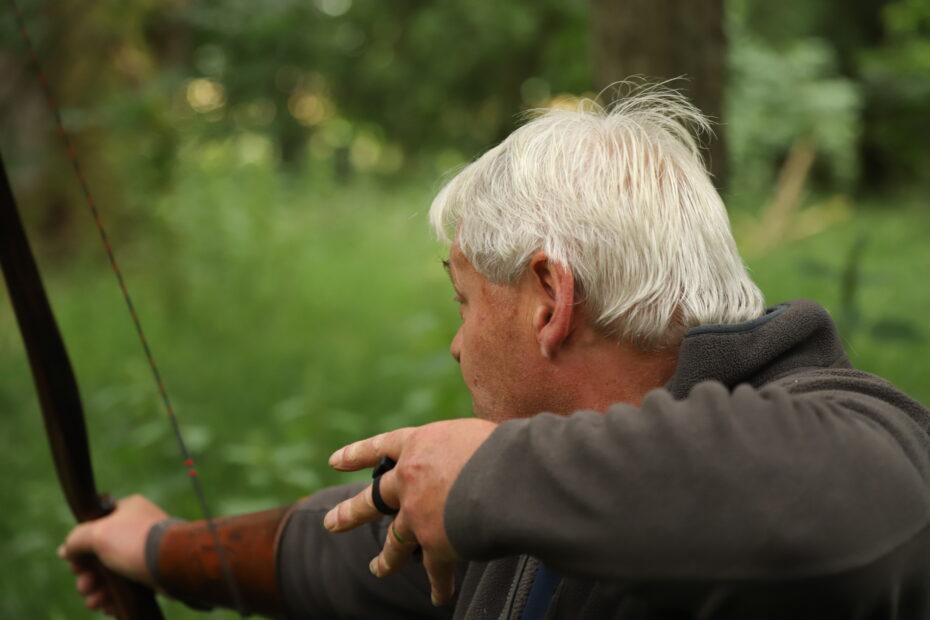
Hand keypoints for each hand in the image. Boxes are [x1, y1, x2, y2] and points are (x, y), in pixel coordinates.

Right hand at [58, 495, 167, 612]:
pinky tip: (109, 607)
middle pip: (101, 555)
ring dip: (99, 590)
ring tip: (95, 602)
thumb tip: (66, 549)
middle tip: (85, 587)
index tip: (74, 565)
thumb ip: (77, 539)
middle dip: (88, 576)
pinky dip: (116, 597)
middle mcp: (135, 529)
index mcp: (126, 511)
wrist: (174, 563)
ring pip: (113, 573)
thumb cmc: (136, 543)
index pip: (95, 528)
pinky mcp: (152, 572)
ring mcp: (144, 552)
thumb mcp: (99, 534)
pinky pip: (128, 586)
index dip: (81, 549)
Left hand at [323, 418, 495, 605]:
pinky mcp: (435, 544)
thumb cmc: (503, 446)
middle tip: (331, 522)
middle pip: (373, 499)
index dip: (358, 454)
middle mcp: (410, 479)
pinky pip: (434, 569)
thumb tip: (478, 457)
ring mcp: (417, 514)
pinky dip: (439, 584)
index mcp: (420, 444)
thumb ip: (463, 448)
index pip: (383, 446)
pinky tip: (438, 596)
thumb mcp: (475, 434)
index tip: (335, 462)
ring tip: (377, 569)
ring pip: (395, 541)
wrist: (506, 476)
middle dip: (351, 513)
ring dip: (386, 559)